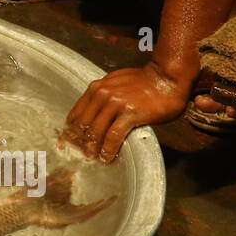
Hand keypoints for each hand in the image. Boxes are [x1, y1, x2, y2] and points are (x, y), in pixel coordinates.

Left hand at [63, 61, 191, 161]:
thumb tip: (91, 111)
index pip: (77, 112)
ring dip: (92, 148)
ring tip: (91, 158)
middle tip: (77, 153)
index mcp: (96, 88)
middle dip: (78, 141)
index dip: (71, 129)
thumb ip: (101, 94)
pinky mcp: (130, 114)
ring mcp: (115, 104)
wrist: (166, 78)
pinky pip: (114, 135)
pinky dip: (108, 149)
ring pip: (96, 131)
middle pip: (83, 124)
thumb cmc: (143, 81)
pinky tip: (106, 157)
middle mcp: (102, 95)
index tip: (68, 141)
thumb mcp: (115, 82)